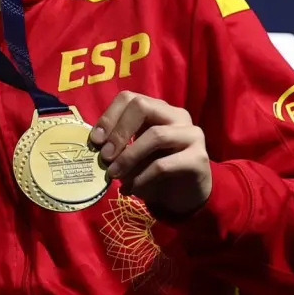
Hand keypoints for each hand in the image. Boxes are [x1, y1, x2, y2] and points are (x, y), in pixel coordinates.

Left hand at [91, 92, 213, 218]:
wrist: (184, 196)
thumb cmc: (154, 172)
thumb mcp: (132, 155)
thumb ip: (117, 146)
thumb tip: (96, 147)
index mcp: (158, 110)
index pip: (129, 98)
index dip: (109, 117)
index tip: (95, 140)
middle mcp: (177, 116)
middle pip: (142, 106)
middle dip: (119, 132)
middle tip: (105, 156)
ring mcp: (191, 134)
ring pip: (155, 135)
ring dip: (128, 157)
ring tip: (114, 175)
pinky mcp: (198, 158)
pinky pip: (164, 164)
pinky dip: (142, 177)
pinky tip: (131, 189)